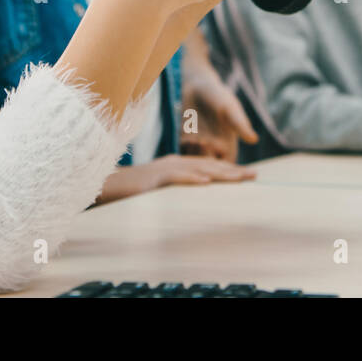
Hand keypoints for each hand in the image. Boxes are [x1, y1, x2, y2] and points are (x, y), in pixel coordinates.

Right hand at [95, 155, 256, 203]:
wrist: (107, 186)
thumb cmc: (133, 191)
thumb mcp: (160, 190)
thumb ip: (178, 191)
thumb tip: (197, 197)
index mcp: (178, 165)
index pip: (209, 167)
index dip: (230, 170)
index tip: (249, 176)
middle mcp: (175, 163)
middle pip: (209, 166)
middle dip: (232, 171)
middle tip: (254, 175)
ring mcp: (165, 169)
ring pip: (198, 169)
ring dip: (219, 173)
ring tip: (239, 178)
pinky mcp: (154, 177)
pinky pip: (175, 177)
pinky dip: (191, 179)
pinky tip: (206, 182)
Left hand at [180, 67, 256, 160]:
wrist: (198, 87)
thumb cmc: (219, 96)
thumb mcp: (230, 109)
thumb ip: (239, 125)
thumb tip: (254, 140)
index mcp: (229, 145)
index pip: (229, 167)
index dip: (228, 170)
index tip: (226, 161)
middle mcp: (214, 149)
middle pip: (211, 168)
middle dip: (209, 160)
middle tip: (209, 144)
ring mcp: (199, 146)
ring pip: (196, 162)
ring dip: (196, 155)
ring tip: (199, 139)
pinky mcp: (186, 140)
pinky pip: (184, 152)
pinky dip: (185, 149)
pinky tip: (188, 138)